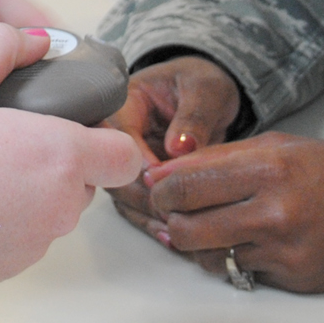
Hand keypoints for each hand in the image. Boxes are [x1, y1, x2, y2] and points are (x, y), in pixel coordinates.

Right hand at [0, 22, 146, 301]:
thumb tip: (31, 38)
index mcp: (59, 156)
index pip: (125, 154)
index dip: (108, 133)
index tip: (78, 120)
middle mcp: (57, 208)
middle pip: (86, 178)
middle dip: (57, 154)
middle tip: (5, 130)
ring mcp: (32, 245)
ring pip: (50, 206)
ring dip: (26, 184)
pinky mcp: (3, 270)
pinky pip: (19, 234)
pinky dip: (0, 214)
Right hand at [104, 55, 239, 226]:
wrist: (208, 96)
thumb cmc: (202, 83)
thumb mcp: (204, 89)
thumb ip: (194, 115)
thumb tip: (179, 147)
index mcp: (124, 103)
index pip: (118, 136)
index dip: (138, 163)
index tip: (163, 182)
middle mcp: (116, 135)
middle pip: (114, 171)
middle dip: (144, 196)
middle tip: (173, 214)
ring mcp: (123, 161)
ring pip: (123, 195)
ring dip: (148, 215)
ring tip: (176, 232)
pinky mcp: (138, 182)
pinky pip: (138, 206)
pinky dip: (154, 223)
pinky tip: (174, 239)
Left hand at [126, 133, 323, 292]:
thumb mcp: (278, 146)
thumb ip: (222, 158)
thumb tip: (170, 173)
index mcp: (267, 167)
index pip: (188, 182)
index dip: (161, 187)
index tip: (154, 186)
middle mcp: (272, 210)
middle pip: (187, 224)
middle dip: (168, 217)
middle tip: (169, 210)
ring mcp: (281, 248)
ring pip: (206, 254)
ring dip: (192, 242)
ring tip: (197, 227)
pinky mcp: (289, 276)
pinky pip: (237, 271)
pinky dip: (228, 258)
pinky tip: (234, 242)